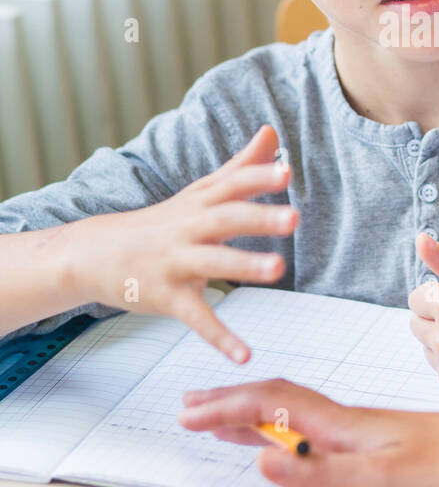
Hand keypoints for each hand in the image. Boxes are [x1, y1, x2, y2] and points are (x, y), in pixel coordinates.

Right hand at [67, 125, 297, 361]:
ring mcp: (176, 262)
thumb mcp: (199, 191)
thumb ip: (240, 166)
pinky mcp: (167, 297)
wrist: (95, 253)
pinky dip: (220, 337)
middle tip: (294, 217)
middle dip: (259, 217)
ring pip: (213, 262)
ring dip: (244, 265)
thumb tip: (272, 132)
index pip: (232, 184)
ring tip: (279, 269)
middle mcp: (189, 228)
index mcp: (200, 202)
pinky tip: (245, 354)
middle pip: (225, 218)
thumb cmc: (162, 221)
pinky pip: (196, 318)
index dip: (258, 176)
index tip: (287, 170)